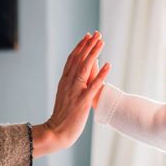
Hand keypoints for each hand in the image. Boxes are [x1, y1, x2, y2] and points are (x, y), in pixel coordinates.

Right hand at [32, 32, 110, 156]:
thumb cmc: (62, 116)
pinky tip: (108, 64)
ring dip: (93, 54)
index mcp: (64, 81)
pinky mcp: (82, 101)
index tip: (87, 36)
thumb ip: (69, 85)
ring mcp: (75, 91)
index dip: (80, 47)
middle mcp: (68, 83)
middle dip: (88, 45)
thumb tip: (74, 76)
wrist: (56, 132)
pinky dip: (101, 74)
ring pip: (85, 68)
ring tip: (101, 42)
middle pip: (78, 60)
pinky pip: (93, 85)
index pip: (72, 59)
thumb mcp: (64, 96)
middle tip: (96, 33)